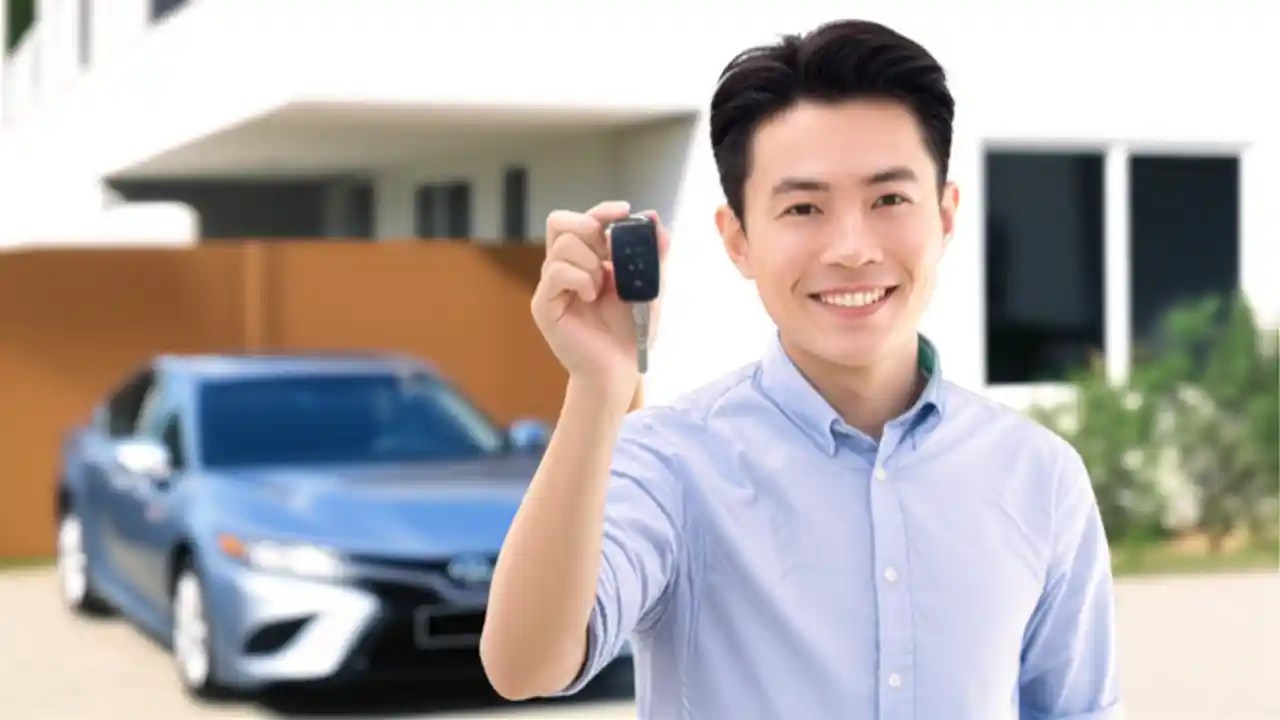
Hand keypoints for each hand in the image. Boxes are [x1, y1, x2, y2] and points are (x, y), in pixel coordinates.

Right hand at [531, 200, 669, 400]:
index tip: (625, 210)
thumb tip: (656, 218)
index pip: (582, 220)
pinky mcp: (544, 305)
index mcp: (587, 260)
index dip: (601, 210)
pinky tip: (592, 296)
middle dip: (587, 227)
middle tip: (608, 250)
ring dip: (590, 260)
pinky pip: (555, 272)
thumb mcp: (650, 286)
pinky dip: (580, 278)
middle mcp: (564, 268)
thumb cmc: (630, 331)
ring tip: (602, 287)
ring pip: (561, 246)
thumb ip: (653, 254)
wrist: (618, 369)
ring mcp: (551, 286)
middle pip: (559, 222)